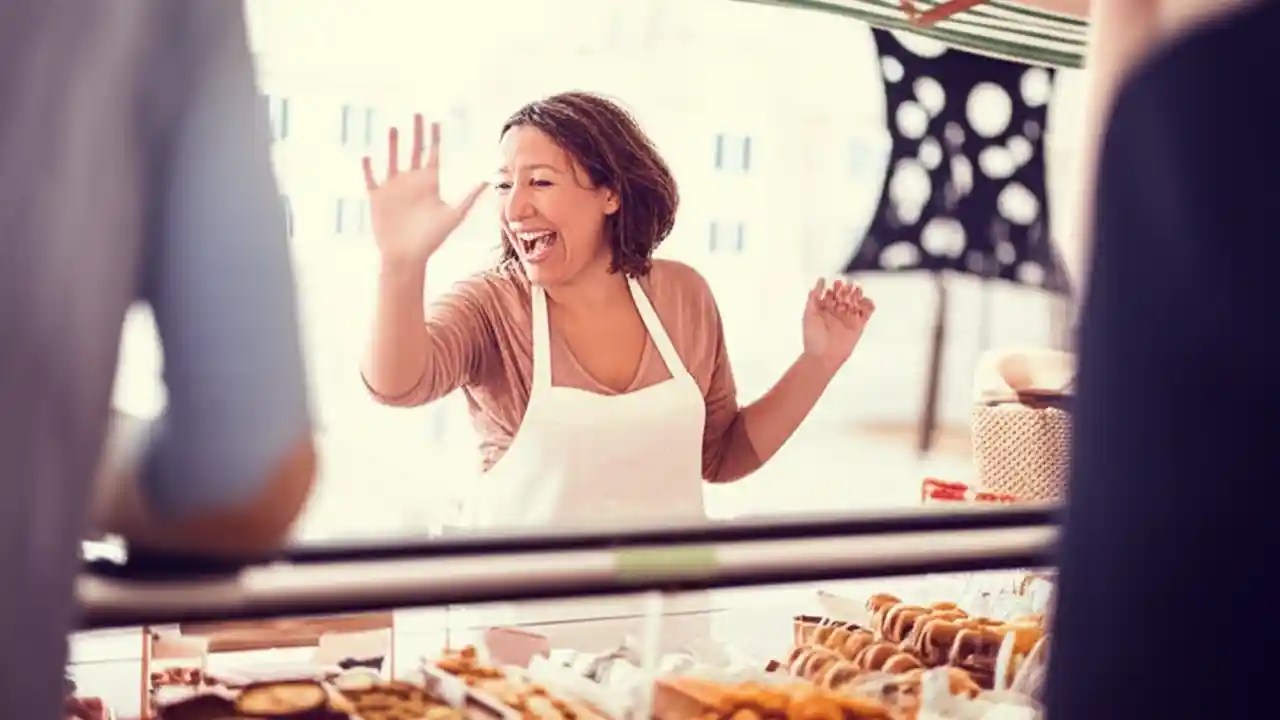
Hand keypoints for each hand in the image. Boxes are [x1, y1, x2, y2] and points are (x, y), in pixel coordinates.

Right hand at [362, 114, 487, 266]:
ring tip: (394, 127)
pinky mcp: (378, 197)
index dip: (434, 137)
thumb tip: (487, 180)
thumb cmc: (432, 240)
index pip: (432, 154)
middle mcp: (412, 182)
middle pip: (414, 150)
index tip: (436, 120)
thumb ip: (469, 197)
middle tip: (417, 113)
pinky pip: (371, 178)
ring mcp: (394, 188)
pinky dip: (368, 168)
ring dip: (393, 144)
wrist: (407, 257)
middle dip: (416, 132)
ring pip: (393, 159)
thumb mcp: (454, 215)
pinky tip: (367, 156)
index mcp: (429, 183)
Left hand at [802, 278, 875, 368]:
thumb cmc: (814, 339)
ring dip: (857, 295)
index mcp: (824, 310)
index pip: (832, 295)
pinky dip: (868, 305)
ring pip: (856, 302)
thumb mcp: (809, 313)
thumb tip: (819, 282)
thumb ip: (814, 297)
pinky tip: (865, 301)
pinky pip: (866, 313)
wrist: (823, 356)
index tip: (837, 282)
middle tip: (847, 285)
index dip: (835, 288)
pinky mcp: (858, 326)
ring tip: (856, 291)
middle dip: (847, 290)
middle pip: (845, 297)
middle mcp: (836, 314)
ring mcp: (847, 319)